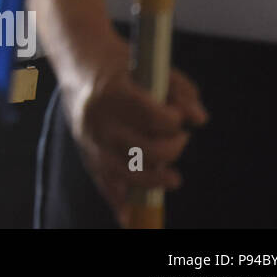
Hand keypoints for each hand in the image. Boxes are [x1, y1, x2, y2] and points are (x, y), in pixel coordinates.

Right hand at [58, 30, 208, 225]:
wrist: (77, 59)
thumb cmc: (120, 62)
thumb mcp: (151, 65)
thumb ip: (180, 90)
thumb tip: (200, 119)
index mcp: (113, 91)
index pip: (154, 118)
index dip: (175, 121)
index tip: (179, 116)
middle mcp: (98, 119)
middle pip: (145, 148)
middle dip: (172, 147)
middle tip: (180, 139)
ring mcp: (89, 137)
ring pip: (126, 172)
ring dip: (154, 179)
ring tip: (173, 178)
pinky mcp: (84, 149)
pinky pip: (101, 181)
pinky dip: (117, 200)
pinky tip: (129, 216)